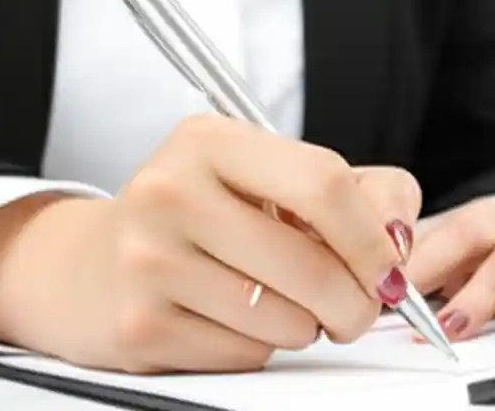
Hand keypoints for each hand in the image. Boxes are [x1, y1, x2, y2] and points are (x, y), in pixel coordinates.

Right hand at [0, 115, 420, 373]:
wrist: (94, 264)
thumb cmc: (210, 215)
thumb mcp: (280, 177)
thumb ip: (365, 192)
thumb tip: (399, 241)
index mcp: (211, 140)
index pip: (323, 184)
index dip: (373, 238)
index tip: (390, 268)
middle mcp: (170, 191)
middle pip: (310, 264)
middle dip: (356, 301)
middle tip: (359, 308)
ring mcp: (147, 260)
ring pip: (285, 318)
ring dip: (309, 325)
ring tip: (286, 302)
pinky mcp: (140, 325)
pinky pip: (246, 353)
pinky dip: (263, 346)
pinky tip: (239, 319)